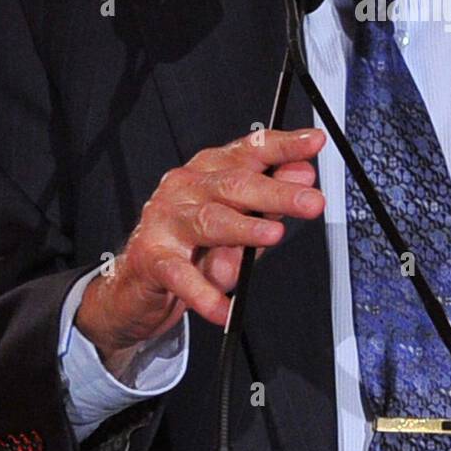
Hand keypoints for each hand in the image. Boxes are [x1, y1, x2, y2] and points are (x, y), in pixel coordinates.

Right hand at [76, 127, 325, 372]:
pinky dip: (203, 292)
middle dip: (277, 193)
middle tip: (311, 201)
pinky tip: (223, 307)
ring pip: (210, 221)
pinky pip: (181, 275)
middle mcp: (187, 187)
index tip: (313, 143)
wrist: (137, 283)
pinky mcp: (152, 257)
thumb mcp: (240, 221)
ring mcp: (166, 219)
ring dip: (244, 228)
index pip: (250, 150)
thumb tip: (302, 177)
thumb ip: (271, 202)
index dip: (284, 146)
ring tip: (273, 235)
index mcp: (211, 170)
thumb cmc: (192, 245)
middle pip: (235, 184)